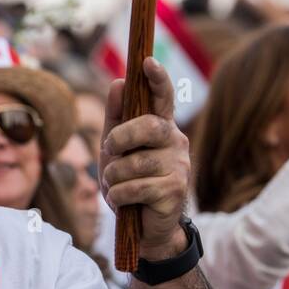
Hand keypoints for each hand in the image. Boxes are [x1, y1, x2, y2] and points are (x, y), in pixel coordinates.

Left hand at [99, 57, 191, 260]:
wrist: (144, 228)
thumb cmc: (129, 182)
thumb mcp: (116, 150)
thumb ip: (116, 118)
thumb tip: (118, 82)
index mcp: (161, 127)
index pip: (163, 97)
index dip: (157, 79)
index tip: (147, 61)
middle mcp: (175, 142)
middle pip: (148, 126)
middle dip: (120, 138)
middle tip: (109, 151)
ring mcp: (179, 166)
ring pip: (134, 162)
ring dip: (114, 176)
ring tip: (116, 185)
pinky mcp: (175, 190)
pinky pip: (133, 187)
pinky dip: (118, 195)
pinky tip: (123, 201)